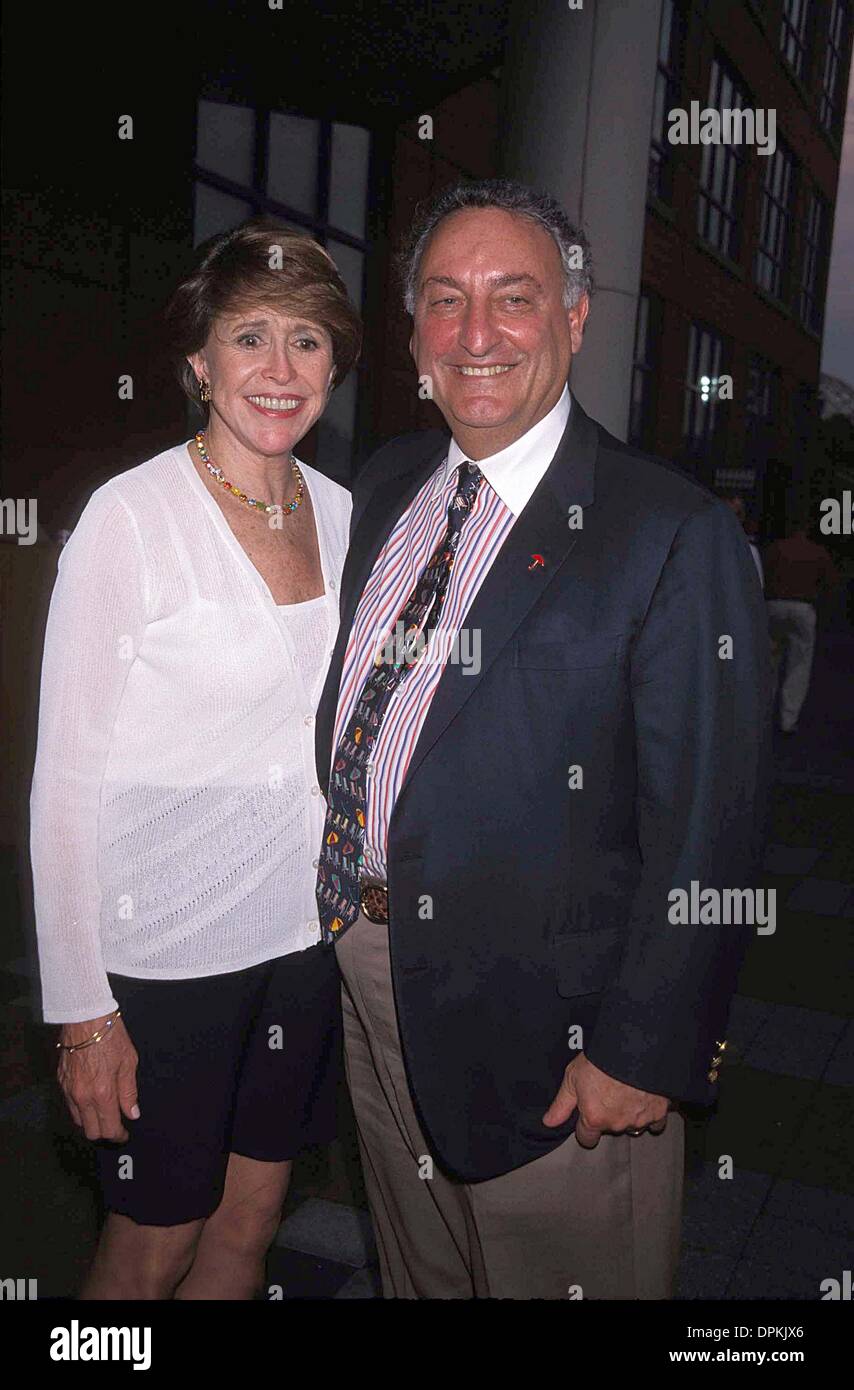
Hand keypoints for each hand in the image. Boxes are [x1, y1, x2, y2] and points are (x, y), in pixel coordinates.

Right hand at [57, 1014, 139, 1141]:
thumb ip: (129, 1091)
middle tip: (116, 1125)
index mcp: (102, 1093)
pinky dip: (81, 1109)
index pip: (109, 1127)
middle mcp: (83, 1096)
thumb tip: (132, 1113)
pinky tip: (92, 1100)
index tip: (124, 1134)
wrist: (85, 1017)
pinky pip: (70, 1105)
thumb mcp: (129, 1061)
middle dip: (105, 1132)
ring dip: (91, 1122)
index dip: (118, 1135)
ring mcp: (69, 1090)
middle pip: (91, 1131)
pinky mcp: (61, 1082)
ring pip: (79, 1120)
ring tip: (104, 1113)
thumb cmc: (110, 1036)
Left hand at [542, 1051, 669, 1148]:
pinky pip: (655, 1122)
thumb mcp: (573, 1077)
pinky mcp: (659, 1111)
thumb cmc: (601, 1059)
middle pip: (610, 1129)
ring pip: (631, 1126)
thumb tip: (549, 1122)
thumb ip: (561, 1104)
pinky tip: (645, 1099)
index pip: (587, 1139)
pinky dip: (650, 1114)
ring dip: (628, 1114)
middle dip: (608, 1116)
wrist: (634, 1047)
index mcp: (594, 1118)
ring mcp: (639, 1119)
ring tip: (626, 1092)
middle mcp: (617, 1124)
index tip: (588, 1114)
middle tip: (607, 1092)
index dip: (585, 1128)